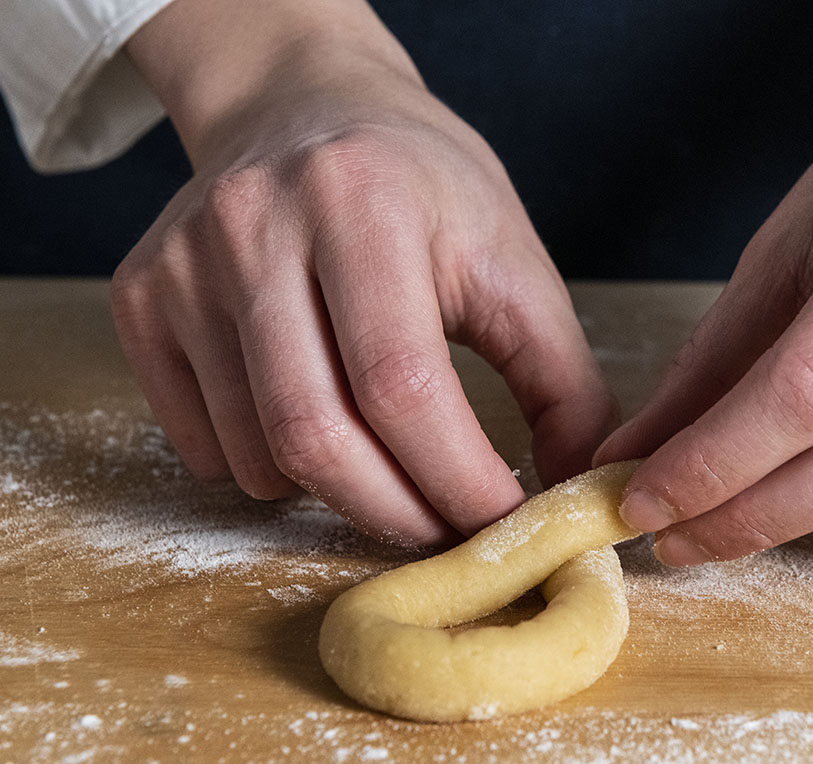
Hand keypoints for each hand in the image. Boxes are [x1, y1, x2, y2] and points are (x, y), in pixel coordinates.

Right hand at [112, 0, 615, 544]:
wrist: (302, 106)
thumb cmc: (423, 187)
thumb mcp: (512, 259)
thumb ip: (561, 379)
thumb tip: (572, 491)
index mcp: (364, 203)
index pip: (401, 384)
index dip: (456, 478)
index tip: (503, 522)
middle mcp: (254, 226)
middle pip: (314, 435)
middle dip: (396, 512)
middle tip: (447, 529)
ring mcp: (184, 266)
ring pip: (258, 454)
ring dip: (337, 493)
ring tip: (387, 457)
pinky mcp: (141, 299)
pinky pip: (203, 447)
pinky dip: (271, 472)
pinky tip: (317, 425)